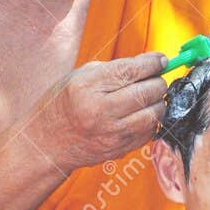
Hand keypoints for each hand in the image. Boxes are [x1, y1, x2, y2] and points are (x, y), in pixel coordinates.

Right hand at [36, 51, 169, 175]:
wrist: (48, 142)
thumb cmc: (64, 104)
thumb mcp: (80, 77)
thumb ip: (114, 69)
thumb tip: (152, 64)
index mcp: (87, 87)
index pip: (131, 70)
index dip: (153, 63)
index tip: (162, 60)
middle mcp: (100, 111)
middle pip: (148, 91)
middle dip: (158, 82)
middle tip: (155, 79)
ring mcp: (112, 134)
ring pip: (154, 114)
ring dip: (157, 103)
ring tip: (148, 98)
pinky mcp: (120, 149)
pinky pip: (150, 132)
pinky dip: (150, 121)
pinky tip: (139, 115)